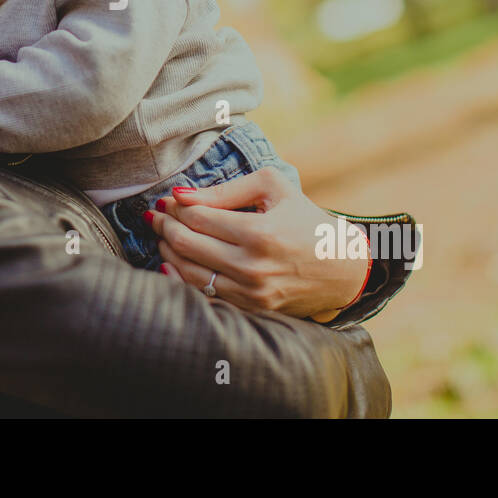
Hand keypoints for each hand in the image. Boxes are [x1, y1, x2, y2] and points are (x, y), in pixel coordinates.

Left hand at [149, 167, 369, 319]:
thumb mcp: (273, 188)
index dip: (175, 208)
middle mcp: (253, 266)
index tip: (165, 201)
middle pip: (187, 244)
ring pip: (188, 273)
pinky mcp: (251, 309)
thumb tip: (180, 195)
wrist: (342, 267)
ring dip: (167, 252)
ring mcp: (251, 293)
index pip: (197, 218)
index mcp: (259, 233)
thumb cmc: (305, 219)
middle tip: (154, 216)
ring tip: (161, 236)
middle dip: (163, 227)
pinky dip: (180, 278)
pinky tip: (171, 263)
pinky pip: (203, 294)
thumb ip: (226, 190)